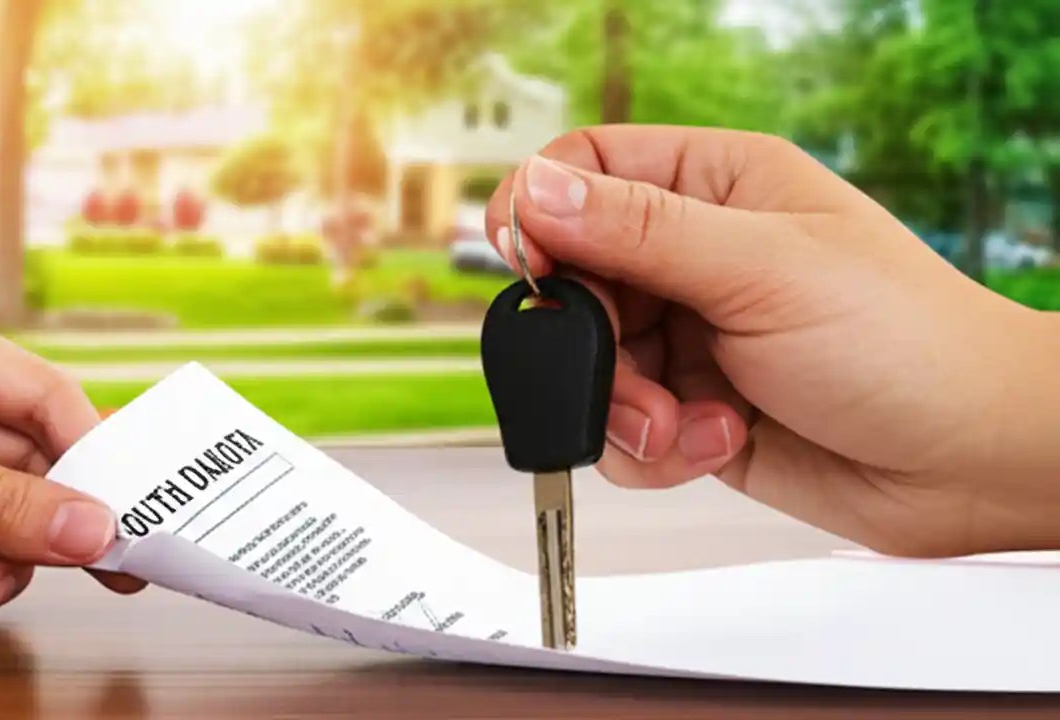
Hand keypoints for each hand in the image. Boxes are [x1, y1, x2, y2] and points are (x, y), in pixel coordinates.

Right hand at [486, 125, 1059, 557]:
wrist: (969, 461)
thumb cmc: (905, 340)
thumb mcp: (762, 268)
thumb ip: (639, 230)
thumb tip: (536, 191)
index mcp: (715, 186)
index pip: (588, 168)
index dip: (543, 208)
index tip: (528, 262)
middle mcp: (694, 257)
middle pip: (574, 277)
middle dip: (590, 338)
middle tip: (626, 369)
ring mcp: (689, 336)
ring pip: (589, 365)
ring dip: (624, 407)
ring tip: (685, 424)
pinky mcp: (690, 409)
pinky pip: (621, 429)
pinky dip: (655, 449)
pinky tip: (718, 441)